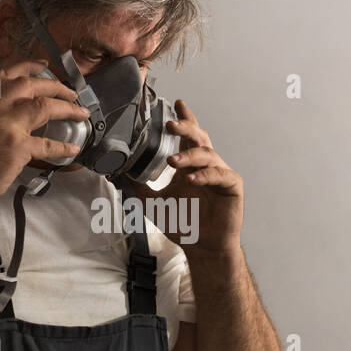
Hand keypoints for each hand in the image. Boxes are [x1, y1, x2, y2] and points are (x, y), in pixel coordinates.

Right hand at [0, 61, 89, 218]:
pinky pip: (48, 144)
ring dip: (67, 108)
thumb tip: (3, 104)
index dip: (28, 66)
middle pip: (29, 85)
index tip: (44, 67)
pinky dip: (63, 146)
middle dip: (54, 86)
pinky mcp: (17, 148)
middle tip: (69, 93)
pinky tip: (72, 148)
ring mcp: (6, 126)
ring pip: (44, 106)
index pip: (5, 74)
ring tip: (80, 113)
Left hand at [126, 98, 242, 253]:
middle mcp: (206, 166)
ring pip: (208, 155)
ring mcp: (220, 175)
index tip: (178, 103)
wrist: (202, 247)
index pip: (188, 137)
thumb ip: (138, 188)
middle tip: (171, 125)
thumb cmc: (184, 224)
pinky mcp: (232, 187)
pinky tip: (192, 179)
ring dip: (190, 155)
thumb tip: (118, 174)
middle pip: (199, 138)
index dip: (185, 119)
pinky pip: (220, 175)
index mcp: (190, 165)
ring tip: (173, 161)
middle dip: (185, 128)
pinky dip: (205, 175)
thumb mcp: (154, 204)